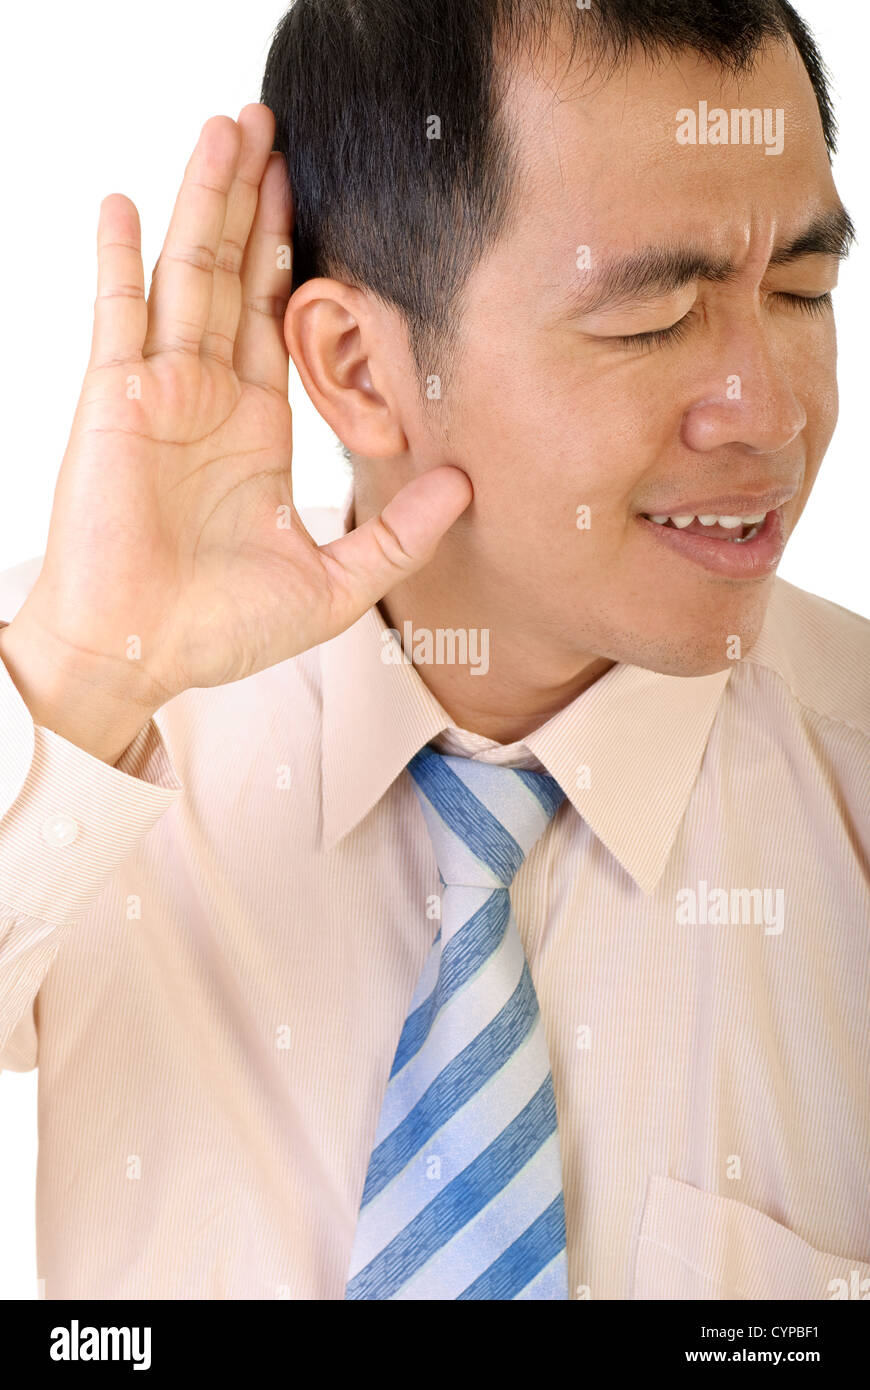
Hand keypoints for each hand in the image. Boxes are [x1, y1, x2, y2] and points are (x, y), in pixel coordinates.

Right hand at [12, 103, 471, 721]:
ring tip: (227, 129)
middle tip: (273, 126)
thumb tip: (467, 486)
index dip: (295, 257)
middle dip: (254, 202)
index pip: (278, 321)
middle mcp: (209, 396)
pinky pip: (116, 315)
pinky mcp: (115, 401)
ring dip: (204, 201)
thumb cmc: (220, 629)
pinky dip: (117, 258)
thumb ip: (400, 535)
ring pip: (186, 274)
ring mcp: (159, 391)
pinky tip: (124, 202)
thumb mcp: (334, 583)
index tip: (316, 196)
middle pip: (235, 275)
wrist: (141, 656)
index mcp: (256, 429)